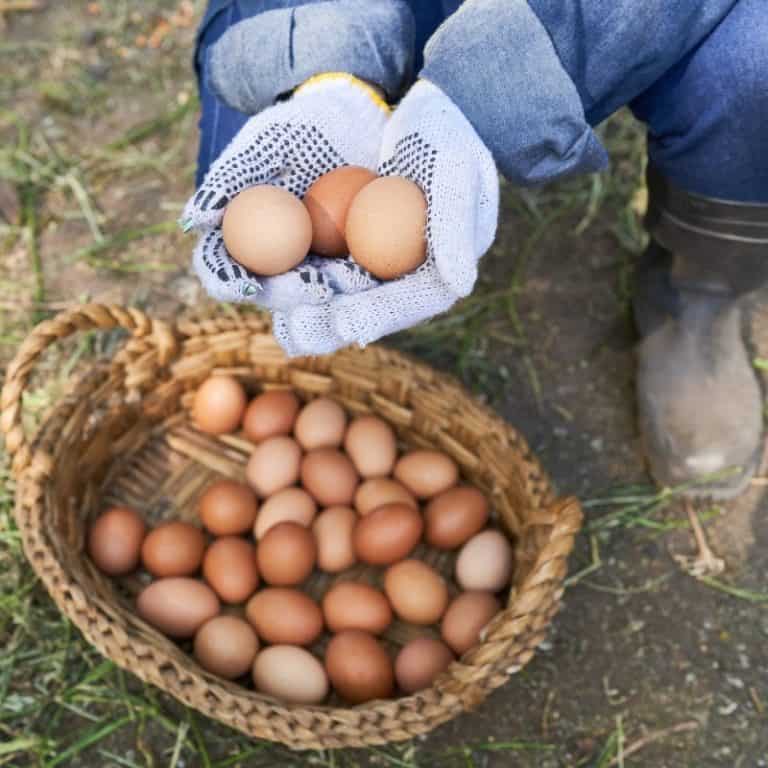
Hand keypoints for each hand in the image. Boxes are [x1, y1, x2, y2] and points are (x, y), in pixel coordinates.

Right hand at [182, 74, 387, 308]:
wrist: (353, 117)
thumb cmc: (299, 127)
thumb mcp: (265, 144)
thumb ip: (227, 180)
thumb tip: (192, 222)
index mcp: (241, 238)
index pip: (222, 270)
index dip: (229, 282)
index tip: (247, 282)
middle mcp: (274, 259)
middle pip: (273, 293)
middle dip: (291, 296)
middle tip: (312, 286)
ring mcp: (314, 264)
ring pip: (315, 293)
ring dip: (331, 294)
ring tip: (350, 280)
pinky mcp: (351, 262)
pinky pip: (354, 278)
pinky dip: (361, 280)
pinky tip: (372, 274)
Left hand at [272, 80, 499, 356]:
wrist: (404, 110)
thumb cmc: (444, 141)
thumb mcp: (457, 174)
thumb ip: (456, 228)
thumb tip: (460, 285)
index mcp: (426, 274)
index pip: (401, 305)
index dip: (374, 317)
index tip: (348, 324)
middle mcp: (383, 277)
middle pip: (352, 310)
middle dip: (322, 323)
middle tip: (298, 329)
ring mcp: (348, 261)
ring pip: (315, 293)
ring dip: (286, 303)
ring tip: (261, 304)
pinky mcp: (316, 241)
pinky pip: (289, 261)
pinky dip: (264, 270)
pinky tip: (238, 276)